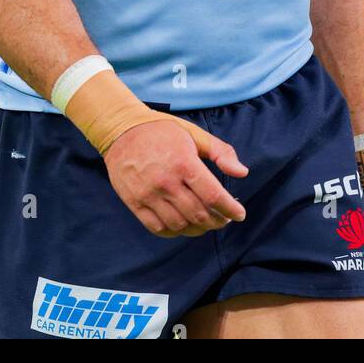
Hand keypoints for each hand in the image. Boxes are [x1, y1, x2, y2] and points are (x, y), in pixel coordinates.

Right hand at [104, 119, 247, 238]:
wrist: (121, 130)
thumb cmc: (162, 130)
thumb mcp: (194, 133)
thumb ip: (221, 152)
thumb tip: (242, 173)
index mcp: (183, 162)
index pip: (213, 195)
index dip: (230, 209)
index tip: (240, 214)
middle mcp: (166, 181)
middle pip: (199, 214)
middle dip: (217, 221)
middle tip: (224, 219)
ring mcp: (148, 194)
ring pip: (180, 225)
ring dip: (198, 229)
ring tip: (206, 223)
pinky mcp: (134, 203)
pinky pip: (158, 228)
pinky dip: (175, 232)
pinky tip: (184, 225)